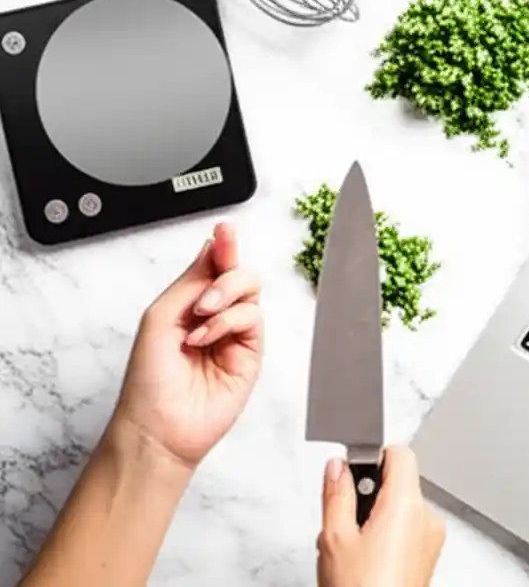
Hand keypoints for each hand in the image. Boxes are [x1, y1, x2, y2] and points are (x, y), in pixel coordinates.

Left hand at [111, 223, 263, 469]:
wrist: (158, 425)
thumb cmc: (149, 380)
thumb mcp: (161, 317)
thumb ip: (191, 280)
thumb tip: (213, 248)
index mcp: (189, 304)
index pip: (213, 266)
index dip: (223, 246)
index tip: (225, 229)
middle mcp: (215, 316)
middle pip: (239, 274)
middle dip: (228, 270)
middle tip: (214, 277)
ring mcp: (234, 335)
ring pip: (251, 293)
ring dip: (226, 295)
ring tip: (201, 314)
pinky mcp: (250, 354)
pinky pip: (253, 319)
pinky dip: (229, 321)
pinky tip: (205, 337)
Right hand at [318, 446, 444, 586]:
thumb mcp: (335, 538)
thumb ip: (337, 494)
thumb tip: (337, 466)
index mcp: (407, 506)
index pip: (401, 454)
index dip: (374, 455)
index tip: (353, 468)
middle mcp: (427, 518)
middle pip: (400, 482)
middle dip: (370, 493)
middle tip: (344, 519)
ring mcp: (431, 539)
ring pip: (402, 508)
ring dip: (377, 516)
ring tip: (352, 547)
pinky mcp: (428, 556)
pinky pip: (408, 530)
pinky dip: (388, 535)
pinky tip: (366, 558)